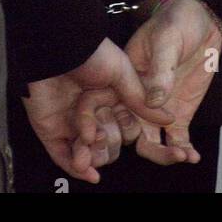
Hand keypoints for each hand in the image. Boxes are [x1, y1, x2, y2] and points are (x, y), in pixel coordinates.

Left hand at [24, 36, 172, 183]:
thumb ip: (140, 98)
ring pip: (89, 154)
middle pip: (109, 145)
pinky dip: (77, 168)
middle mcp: (92, 113)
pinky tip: (89, 173)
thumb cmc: (88, 52)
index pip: (125, 129)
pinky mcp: (51, 130)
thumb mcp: (121, 71)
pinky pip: (63, 157)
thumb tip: (169, 119)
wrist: (54, 47)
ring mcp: (71, 123)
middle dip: (108, 146)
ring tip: (89, 146)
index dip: (128, 133)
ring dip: (93, 157)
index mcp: (109, 99)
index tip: (130, 131)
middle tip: (102, 133)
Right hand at [125, 0, 221, 164]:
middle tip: (165, 154)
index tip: (124, 138)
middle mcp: (137, 97)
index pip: (110, 108)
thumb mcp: (167, 40)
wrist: (203, 21)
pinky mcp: (179, 114)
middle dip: (145, 149)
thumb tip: (153, 101)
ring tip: (183, 154)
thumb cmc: (177, 21)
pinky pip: (177, 139)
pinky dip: (183, 151)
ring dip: (165, 154)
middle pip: (130, 132)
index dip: (109, 127)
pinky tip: (193, 155)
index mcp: (125, 77)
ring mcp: (158, 108)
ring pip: (152, 142)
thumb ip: (160, 70)